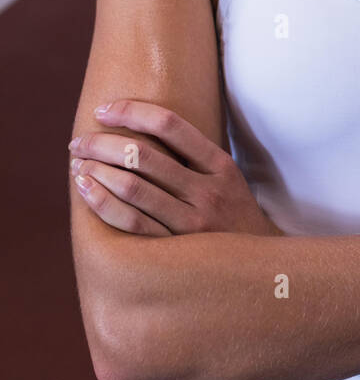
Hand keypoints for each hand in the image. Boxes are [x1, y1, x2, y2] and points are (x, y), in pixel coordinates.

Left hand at [70, 100, 281, 237]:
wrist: (261, 269)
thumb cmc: (233, 216)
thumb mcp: (228, 180)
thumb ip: (194, 157)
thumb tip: (141, 127)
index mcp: (220, 166)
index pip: (170, 125)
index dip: (131, 111)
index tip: (104, 110)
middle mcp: (207, 192)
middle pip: (142, 155)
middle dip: (102, 143)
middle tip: (79, 141)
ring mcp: (192, 223)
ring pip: (133, 187)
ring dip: (97, 170)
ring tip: (78, 164)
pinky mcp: (176, 251)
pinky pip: (131, 223)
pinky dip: (103, 203)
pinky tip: (86, 190)